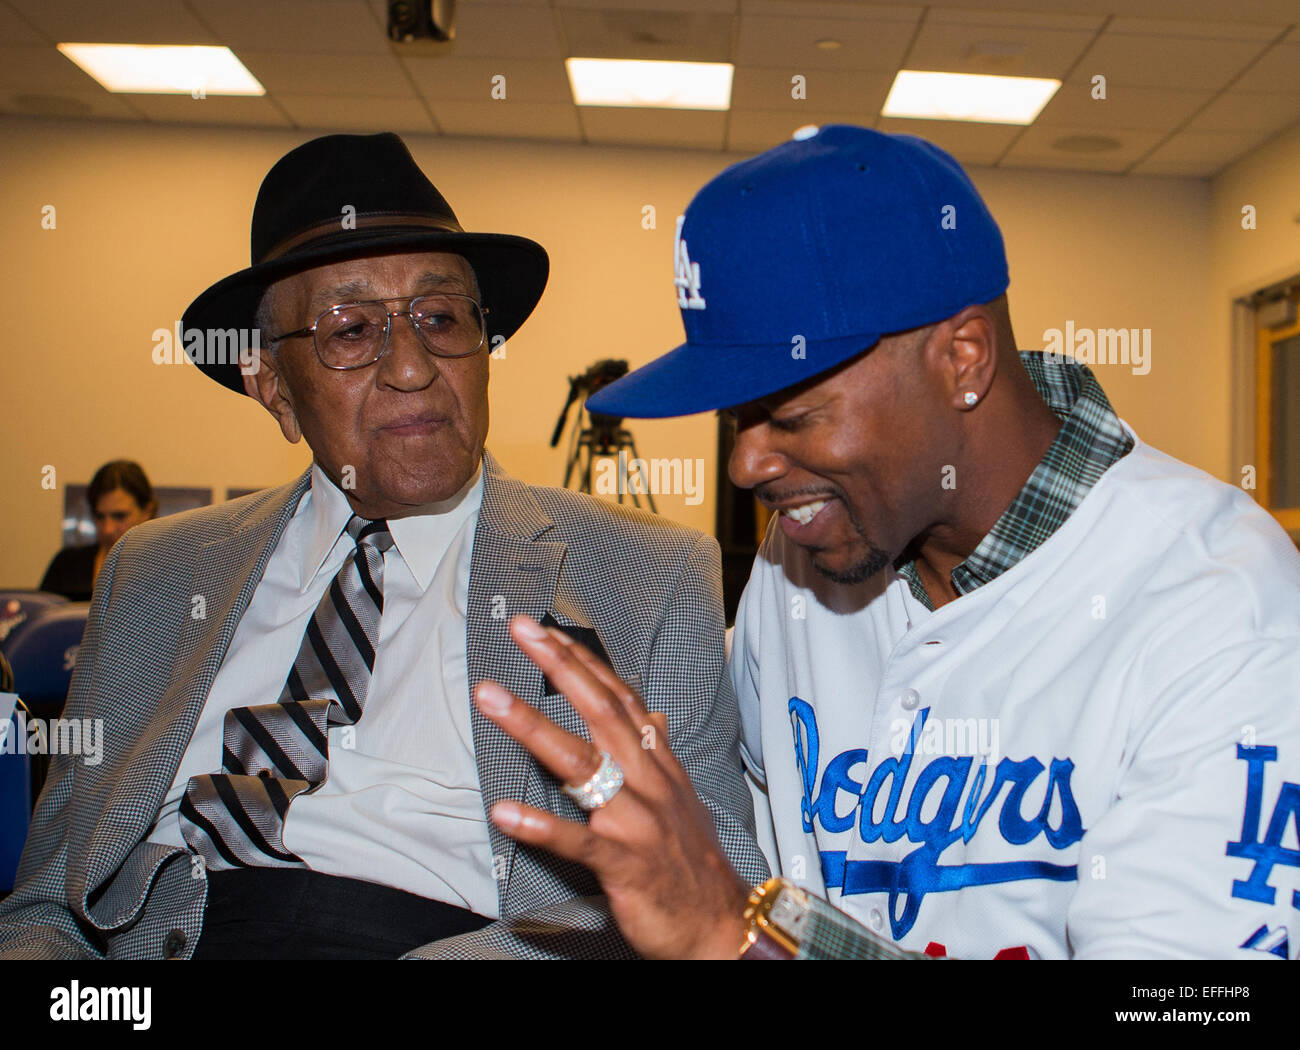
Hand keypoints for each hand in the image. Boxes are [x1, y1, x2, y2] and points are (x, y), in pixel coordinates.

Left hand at [474, 615, 753, 958]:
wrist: (721, 924)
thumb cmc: (692, 861)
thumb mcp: (681, 798)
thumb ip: (660, 753)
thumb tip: (657, 716)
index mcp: (658, 764)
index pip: (618, 698)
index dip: (583, 662)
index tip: (546, 631)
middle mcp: (648, 782)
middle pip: (600, 712)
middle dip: (558, 668)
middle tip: (521, 632)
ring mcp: (637, 821)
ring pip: (582, 764)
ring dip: (532, 728)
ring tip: (491, 699)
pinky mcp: (625, 864)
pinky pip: (579, 841)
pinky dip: (541, 826)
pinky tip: (505, 811)